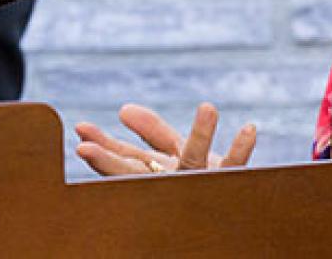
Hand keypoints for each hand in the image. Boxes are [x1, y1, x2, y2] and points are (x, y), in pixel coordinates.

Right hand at [76, 101, 256, 176]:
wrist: (228, 226)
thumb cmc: (193, 184)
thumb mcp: (169, 156)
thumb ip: (151, 131)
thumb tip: (123, 109)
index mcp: (154, 177)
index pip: (122, 164)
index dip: (102, 152)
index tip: (80, 141)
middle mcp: (171, 184)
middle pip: (139, 171)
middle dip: (113, 159)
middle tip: (86, 148)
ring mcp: (198, 185)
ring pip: (193, 161)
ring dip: (201, 135)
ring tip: (209, 106)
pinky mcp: (227, 186)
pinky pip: (236, 168)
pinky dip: (242, 149)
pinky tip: (250, 128)